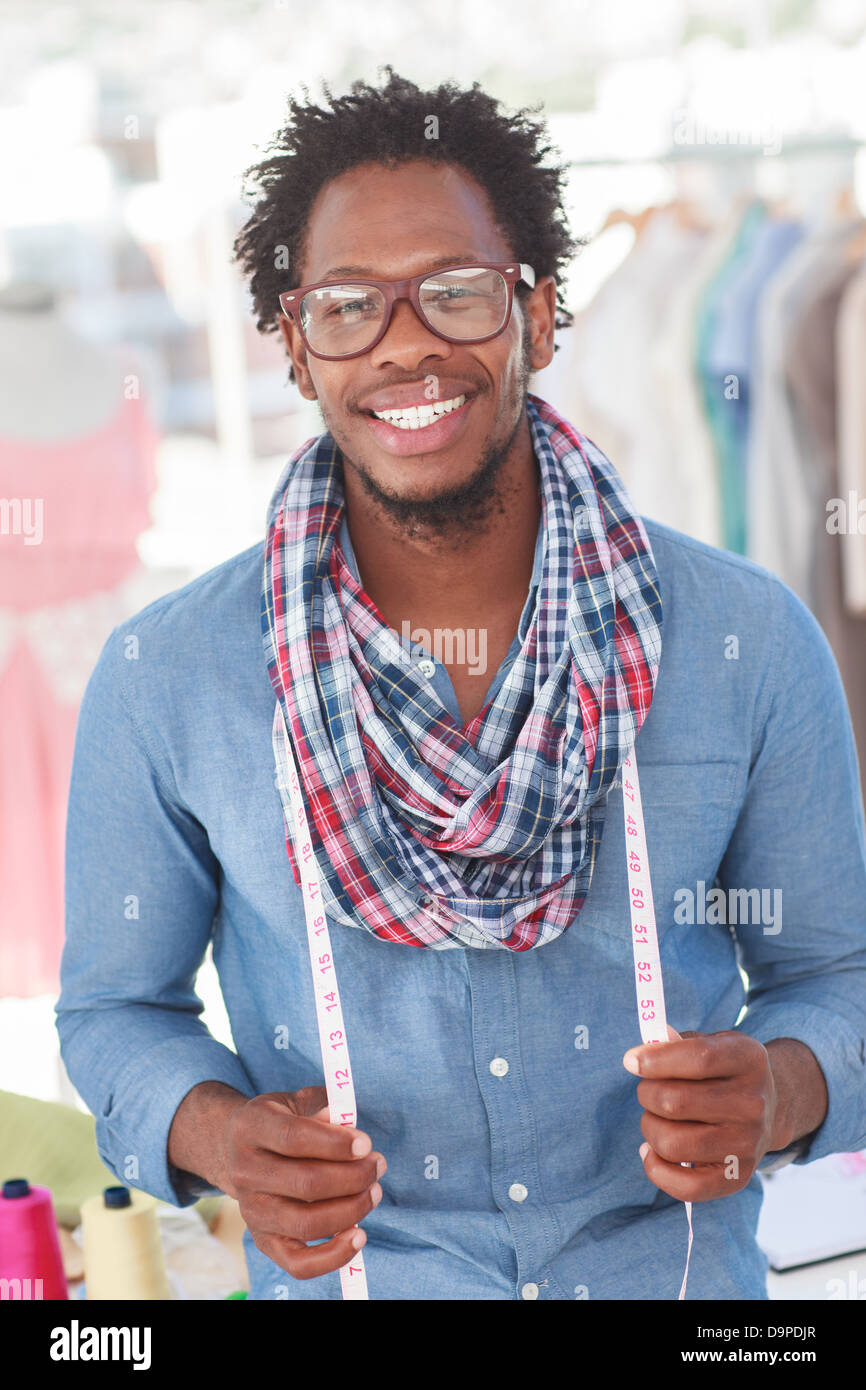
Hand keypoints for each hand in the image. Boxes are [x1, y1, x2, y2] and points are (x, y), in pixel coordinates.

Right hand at [224, 1086, 385, 1279]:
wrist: (245, 1150)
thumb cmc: (284, 1120)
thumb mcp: (299, 1101)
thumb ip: (322, 1106)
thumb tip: (344, 1121)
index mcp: (250, 1126)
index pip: (293, 1137)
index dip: (334, 1143)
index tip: (366, 1144)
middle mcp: (243, 1171)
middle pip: (305, 1183)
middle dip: (353, 1177)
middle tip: (378, 1165)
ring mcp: (251, 1210)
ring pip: (305, 1223)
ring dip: (351, 1210)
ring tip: (374, 1192)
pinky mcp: (264, 1240)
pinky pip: (298, 1263)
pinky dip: (333, 1256)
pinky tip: (359, 1235)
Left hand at [622, 1026, 778, 1200]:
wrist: (767, 1108)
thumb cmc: (722, 1071)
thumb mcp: (709, 1043)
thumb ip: (675, 1044)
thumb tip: (641, 1058)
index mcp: (748, 1059)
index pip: (699, 1059)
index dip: (657, 1060)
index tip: (630, 1061)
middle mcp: (753, 1103)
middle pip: (675, 1102)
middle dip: (647, 1095)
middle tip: (648, 1092)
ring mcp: (748, 1144)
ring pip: (672, 1143)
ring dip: (649, 1129)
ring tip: (655, 1119)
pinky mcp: (738, 1177)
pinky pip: (687, 1187)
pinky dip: (656, 1169)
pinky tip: (651, 1151)